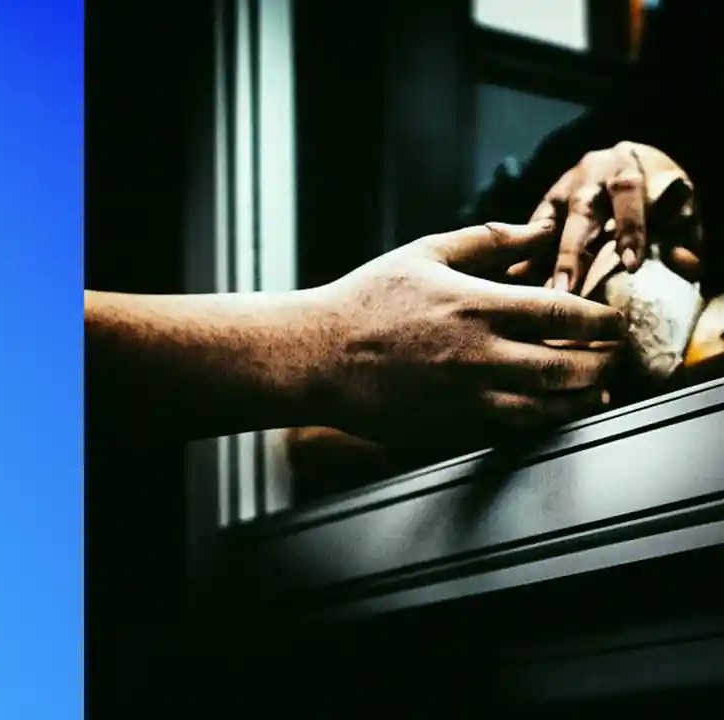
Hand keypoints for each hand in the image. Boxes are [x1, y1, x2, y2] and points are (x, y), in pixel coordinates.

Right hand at [308, 220, 624, 447]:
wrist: (318, 357)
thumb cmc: (365, 303)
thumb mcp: (424, 254)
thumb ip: (488, 240)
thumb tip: (538, 230)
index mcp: (477, 306)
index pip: (565, 315)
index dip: (602, 319)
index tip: (611, 320)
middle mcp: (479, 355)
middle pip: (569, 367)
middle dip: (603, 363)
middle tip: (611, 356)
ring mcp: (467, 396)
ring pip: (549, 407)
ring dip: (581, 398)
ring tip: (593, 386)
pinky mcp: (452, 425)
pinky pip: (514, 429)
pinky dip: (542, 419)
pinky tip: (549, 408)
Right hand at [518, 142, 701, 292]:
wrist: (625, 166)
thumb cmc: (656, 193)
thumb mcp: (679, 206)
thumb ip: (683, 232)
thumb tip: (685, 262)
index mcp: (626, 168)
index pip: (628, 193)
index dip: (628, 228)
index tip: (630, 265)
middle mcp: (588, 175)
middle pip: (579, 213)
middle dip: (571, 254)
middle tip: (564, 290)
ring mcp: (559, 191)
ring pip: (546, 226)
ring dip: (539, 264)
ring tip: (536, 298)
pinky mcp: (541, 210)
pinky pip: (527, 236)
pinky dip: (523, 262)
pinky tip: (517, 287)